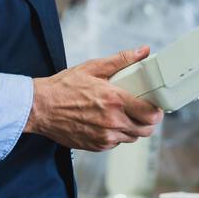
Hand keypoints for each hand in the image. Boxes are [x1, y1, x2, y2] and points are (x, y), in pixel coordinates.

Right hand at [24, 45, 163, 151]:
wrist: (40, 108)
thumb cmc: (64, 87)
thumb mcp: (93, 67)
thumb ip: (121, 60)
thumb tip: (142, 51)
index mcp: (114, 100)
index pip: (150, 114)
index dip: (157, 111)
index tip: (156, 106)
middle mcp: (112, 121)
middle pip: (145, 130)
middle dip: (148, 121)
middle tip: (143, 111)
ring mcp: (104, 137)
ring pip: (132, 138)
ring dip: (132, 128)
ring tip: (124, 115)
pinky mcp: (96, 146)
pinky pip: (116, 143)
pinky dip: (117, 135)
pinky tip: (108, 123)